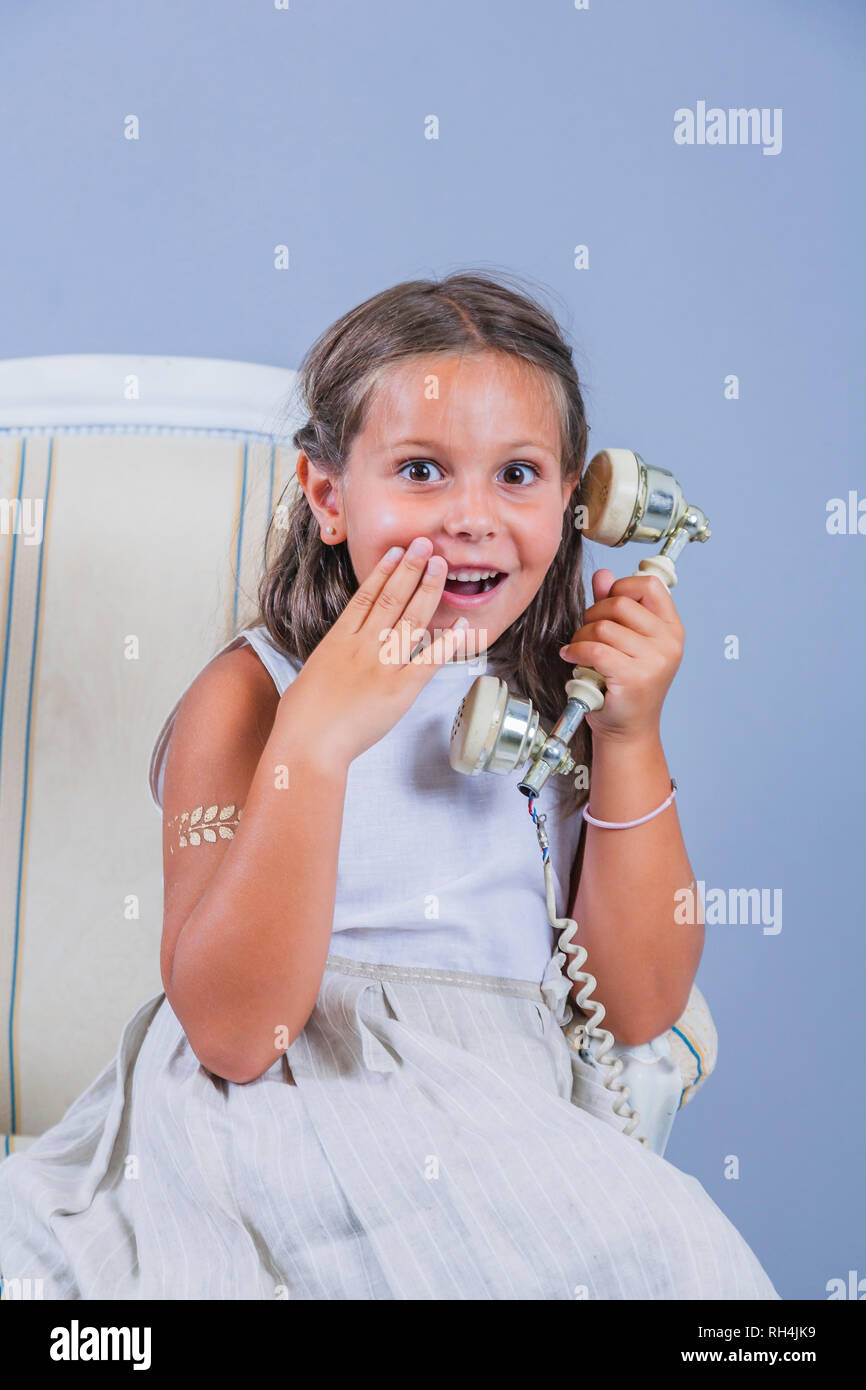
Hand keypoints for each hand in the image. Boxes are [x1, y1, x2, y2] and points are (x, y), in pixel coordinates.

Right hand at [284, 537, 466, 766]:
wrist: (308, 744)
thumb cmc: (302, 717)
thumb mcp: (312, 673)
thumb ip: (332, 657)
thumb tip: (342, 650)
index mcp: (338, 640)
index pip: (365, 596)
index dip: (384, 571)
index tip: (397, 552)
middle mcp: (362, 646)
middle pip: (392, 598)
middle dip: (411, 569)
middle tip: (426, 545)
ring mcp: (382, 666)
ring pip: (411, 619)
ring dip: (428, 590)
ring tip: (441, 566)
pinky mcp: (400, 690)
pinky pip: (429, 660)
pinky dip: (448, 641)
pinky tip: (462, 624)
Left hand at [558, 569, 684, 741]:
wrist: (628, 730)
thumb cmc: (624, 687)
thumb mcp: (624, 642)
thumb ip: (614, 607)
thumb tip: (602, 575)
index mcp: (672, 628)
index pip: (649, 585)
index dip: (621, 587)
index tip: (607, 605)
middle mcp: (669, 642)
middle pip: (620, 603)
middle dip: (593, 614)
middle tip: (586, 633)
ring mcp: (654, 660)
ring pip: (603, 626)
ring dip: (581, 635)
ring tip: (579, 649)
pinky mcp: (634, 677)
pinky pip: (595, 649)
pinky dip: (576, 650)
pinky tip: (571, 656)